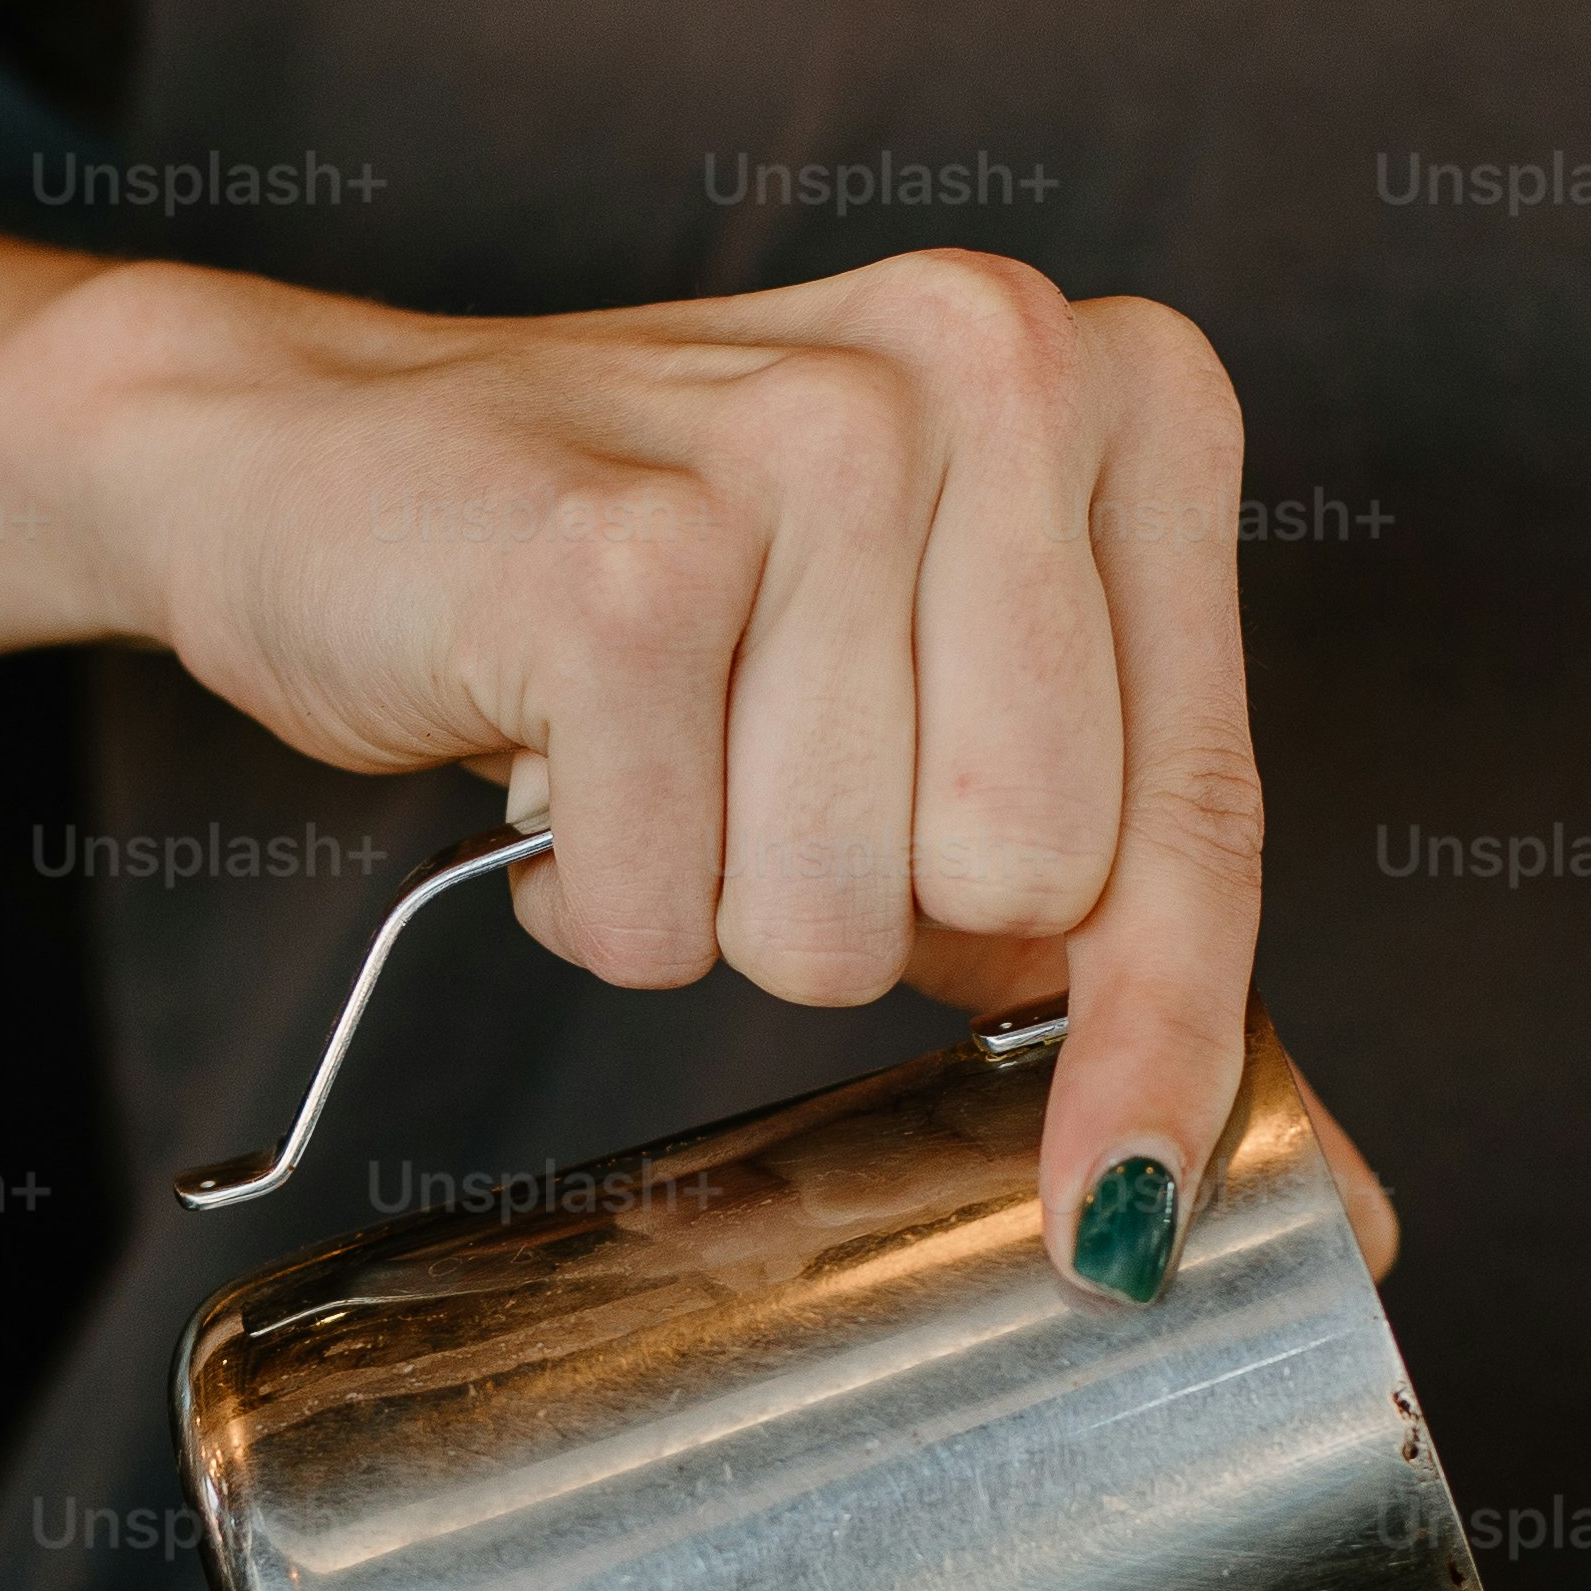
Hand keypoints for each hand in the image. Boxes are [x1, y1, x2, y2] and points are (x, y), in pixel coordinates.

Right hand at [63, 246, 1266, 1296]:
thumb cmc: (655, 586)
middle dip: (872, 905)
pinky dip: (583, 895)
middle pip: (1022, 885)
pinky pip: (653, 913)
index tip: (1125, 1220)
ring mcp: (810, 446)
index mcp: (1129, 400)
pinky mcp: (622, 558)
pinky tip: (553, 743)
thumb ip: (1113, 901)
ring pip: (836, 920)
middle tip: (763, 771)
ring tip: (657, 741)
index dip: (1163, 1041)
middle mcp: (1000, 370)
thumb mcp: (935, 686)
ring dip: (712, 894)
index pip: (1198, 813)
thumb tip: (1281, 1212)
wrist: (310, 453)